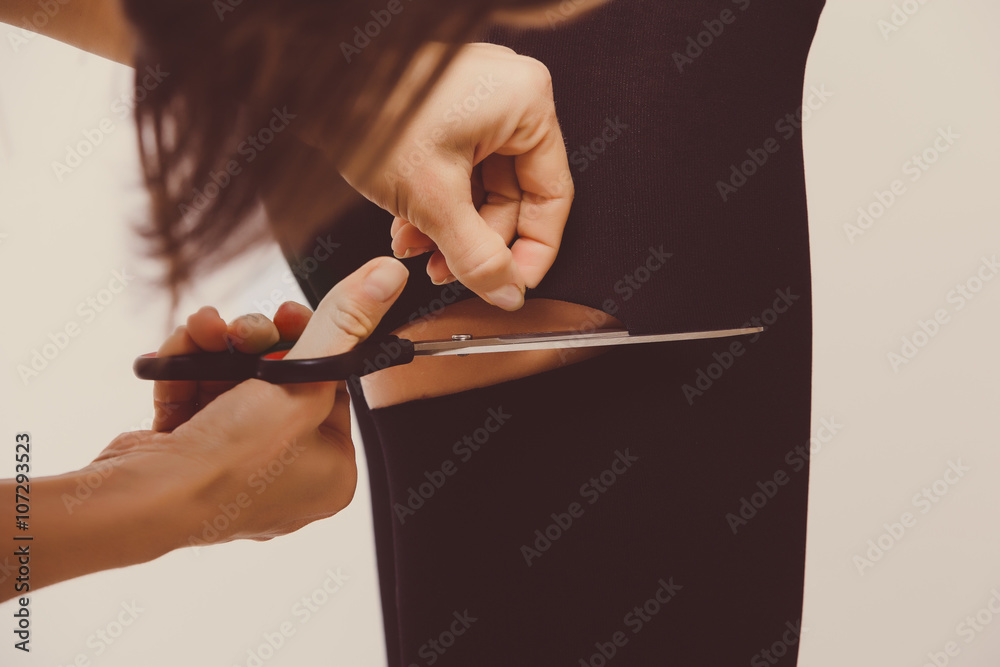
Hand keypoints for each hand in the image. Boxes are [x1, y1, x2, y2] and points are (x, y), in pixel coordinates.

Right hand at [90, 256, 408, 545]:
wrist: (145, 501)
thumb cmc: (234, 460)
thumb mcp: (302, 381)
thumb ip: (343, 325)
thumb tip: (391, 274)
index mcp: (332, 473)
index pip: (333, 389)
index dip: (312, 344)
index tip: (290, 313)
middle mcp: (289, 480)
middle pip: (281, 384)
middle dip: (255, 343)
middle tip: (243, 327)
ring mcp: (235, 473)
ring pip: (233, 387)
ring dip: (216, 348)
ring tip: (203, 329)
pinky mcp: (189, 462)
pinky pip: (197, 403)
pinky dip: (187, 370)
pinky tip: (180, 349)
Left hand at [341, 43, 573, 310]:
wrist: (310, 83)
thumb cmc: (369, 112)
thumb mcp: (433, 199)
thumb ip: (478, 255)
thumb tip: (507, 292)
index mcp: (527, 104)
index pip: (552, 196)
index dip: (532, 251)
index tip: (512, 286)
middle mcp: (509, 98)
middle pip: (513, 196)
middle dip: (475, 243)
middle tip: (448, 274)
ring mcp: (476, 102)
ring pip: (480, 189)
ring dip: (449, 230)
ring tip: (417, 253)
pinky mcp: (445, 111)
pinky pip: (457, 171)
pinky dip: (435, 205)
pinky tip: (406, 229)